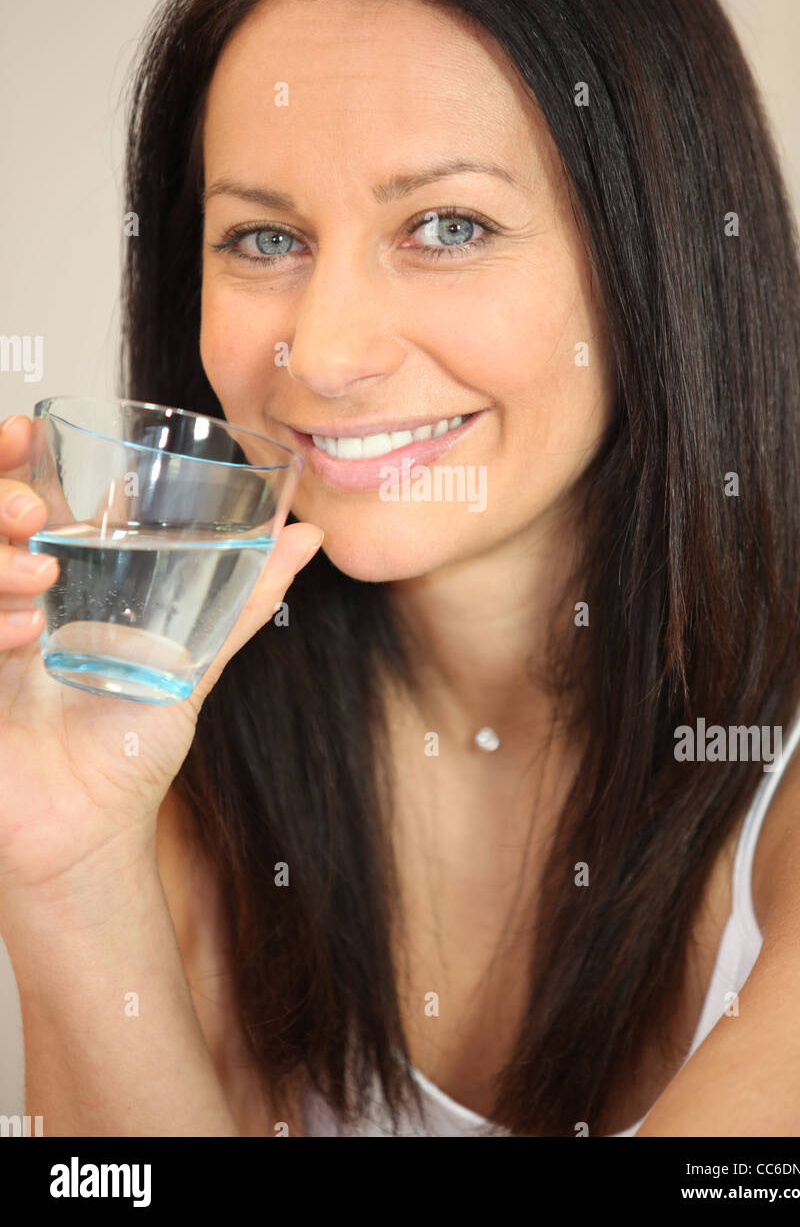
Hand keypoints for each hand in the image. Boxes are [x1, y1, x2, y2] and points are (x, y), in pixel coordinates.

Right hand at [0, 413, 323, 901]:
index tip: (27, 429)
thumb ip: (242, 599)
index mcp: (46, 579)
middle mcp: (2, 600)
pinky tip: (21, 638)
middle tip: (33, 510)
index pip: (11, 493)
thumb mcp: (192, 663)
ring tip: (40, 582)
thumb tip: (307, 537)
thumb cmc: (129, 745)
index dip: (5, 452)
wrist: (93, 831)